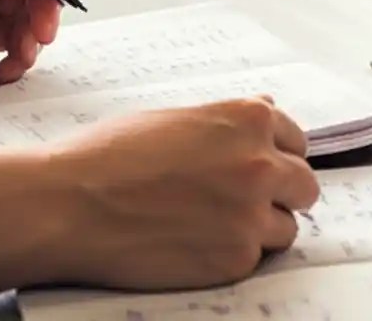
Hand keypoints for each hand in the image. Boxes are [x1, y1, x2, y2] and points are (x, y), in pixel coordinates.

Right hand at [47, 96, 320, 289]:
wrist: (67, 205)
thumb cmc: (107, 156)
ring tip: (215, 225)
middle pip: (304, 185)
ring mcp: (252, 214)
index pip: (295, 139)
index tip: (266, 166)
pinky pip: (255, 259)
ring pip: (286, 226)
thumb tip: (264, 113)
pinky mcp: (236, 259)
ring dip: (261, 227)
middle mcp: (260, 165)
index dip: (278, 155)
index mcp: (247, 121)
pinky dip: (232, 255)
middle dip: (282, 193)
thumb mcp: (175, 117)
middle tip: (248, 201)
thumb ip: (228, 122)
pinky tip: (196, 245)